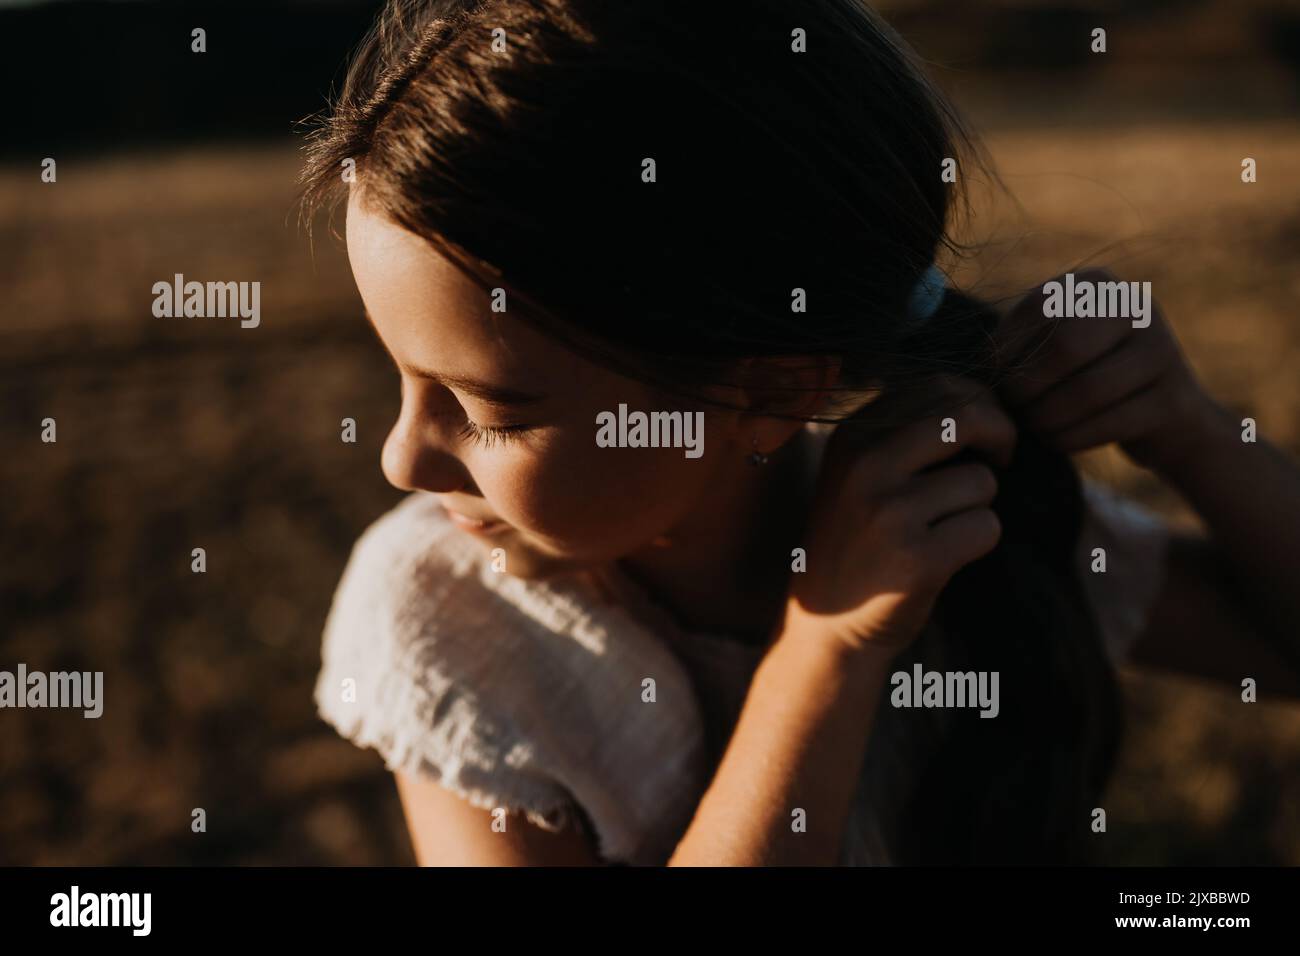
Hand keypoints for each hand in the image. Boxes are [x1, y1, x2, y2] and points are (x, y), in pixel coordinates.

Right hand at [783, 376, 1015, 657]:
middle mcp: (867, 466)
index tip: (983, 434)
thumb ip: (906, 431)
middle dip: (1000, 436)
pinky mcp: (917, 558)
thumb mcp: (859, 473)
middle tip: (1000, 459)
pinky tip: (946, 555)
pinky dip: (978, 541)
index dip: (979, 405)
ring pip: (982, 480)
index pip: (939, 388)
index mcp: (853, 436)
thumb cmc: (858, 541)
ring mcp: (890, 512)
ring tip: (942, 527)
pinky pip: (986, 527)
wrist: (827, 624)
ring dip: (979, 504)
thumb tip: (982, 401)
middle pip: (967, 419)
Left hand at [995, 267, 1216, 473]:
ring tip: (1033, 426)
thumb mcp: (1054, 345)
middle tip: (1013, 409)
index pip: (1038, 306)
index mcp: (1097, 283)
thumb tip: (982, 369)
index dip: (1005, 348)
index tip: (992, 377)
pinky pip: (1107, 424)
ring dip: (1046, 418)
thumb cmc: (1084, 376)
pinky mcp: (1172, 400)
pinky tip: (1057, 440)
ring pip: (1087, 391)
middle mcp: (1135, 306)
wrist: (1161, 418)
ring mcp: (1162, 350)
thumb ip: (1021, 343)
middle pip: (1064, 347)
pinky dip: (1071, 439)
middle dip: (1027, 387)